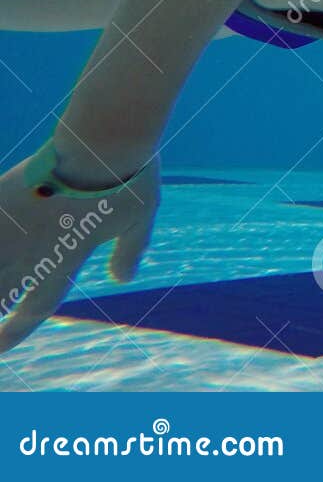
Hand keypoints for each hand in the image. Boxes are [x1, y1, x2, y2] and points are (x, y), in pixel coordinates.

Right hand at [0, 149, 160, 353]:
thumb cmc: (128, 179)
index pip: (35, 308)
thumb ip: (130, 249)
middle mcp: (31, 255)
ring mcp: (10, 231)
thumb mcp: (141, 217)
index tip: (0, 346)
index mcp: (63, 262)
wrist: (102, 145)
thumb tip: (125, 278)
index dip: (14, 331)